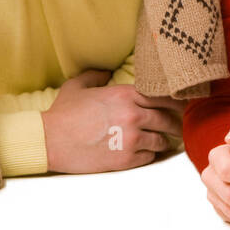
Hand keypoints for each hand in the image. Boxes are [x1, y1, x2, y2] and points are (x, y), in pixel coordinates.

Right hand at [42, 69, 183, 173]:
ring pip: (162, 140)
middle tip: (179, 127)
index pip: (164, 97)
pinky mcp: (126, 159)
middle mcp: (133, 115)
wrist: (48, 141)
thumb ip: (96, 75)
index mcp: (126, 94)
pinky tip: (148, 152)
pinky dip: (151, 155)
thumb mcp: (77, 86)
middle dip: (176, 124)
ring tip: (166, 141)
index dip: (176, 102)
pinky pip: (150, 157)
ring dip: (164, 141)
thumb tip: (107, 70)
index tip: (181, 106)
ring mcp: (131, 138)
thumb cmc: (62, 113)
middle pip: (168, 120)